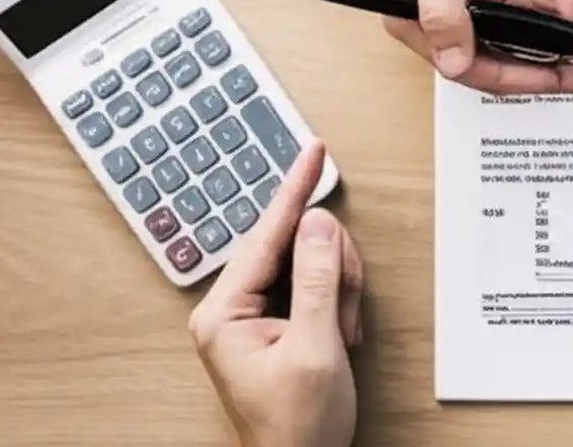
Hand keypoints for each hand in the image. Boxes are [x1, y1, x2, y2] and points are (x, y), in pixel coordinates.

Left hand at [189, 141, 364, 446]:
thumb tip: (318, 224)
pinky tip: (340, 332)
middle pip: (295, 247)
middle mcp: (231, 308)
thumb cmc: (298, 428)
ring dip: (339, 292)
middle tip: (347, 311)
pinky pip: (313, 286)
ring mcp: (251, 315)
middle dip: (334, 271)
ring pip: (311, 264)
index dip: (295, 190)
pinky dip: (337, 303)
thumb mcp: (317, 349)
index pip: (266, 235)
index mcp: (225, 313)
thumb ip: (320, 281)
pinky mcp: (272, 322)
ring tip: (343, 334)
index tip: (312, 153)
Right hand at [365, 0, 572, 93]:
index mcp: (413, 19)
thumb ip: (445, 14)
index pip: (466, 65)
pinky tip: (566, 1)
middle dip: (536, 64)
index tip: (551, 81)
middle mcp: (438, 12)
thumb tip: (456, 63)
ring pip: (512, 27)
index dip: (512, 78)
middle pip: (493, 53)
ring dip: (546, 30)